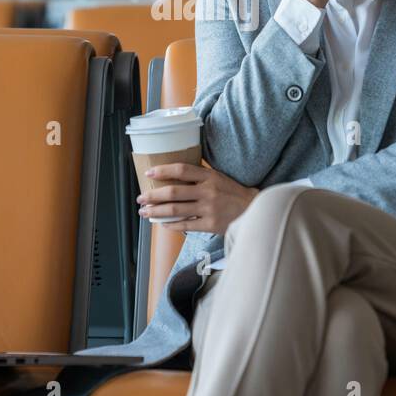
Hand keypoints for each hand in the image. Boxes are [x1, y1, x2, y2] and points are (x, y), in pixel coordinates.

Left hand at [136, 163, 259, 233]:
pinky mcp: (210, 224)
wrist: (254, 210)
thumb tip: (174, 173)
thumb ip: (199, 175)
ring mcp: (208, 209)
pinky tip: (162, 224)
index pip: (181, 170)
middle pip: (173, 193)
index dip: (163, 170)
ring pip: (175, 210)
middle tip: (141, 198)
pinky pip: (185, 225)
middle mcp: (208, 191)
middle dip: (153, 196)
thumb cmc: (233, 193)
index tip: (149, 173)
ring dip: (156, 212)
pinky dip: (171, 225)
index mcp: (209, 176)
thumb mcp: (218, 177)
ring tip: (145, 212)